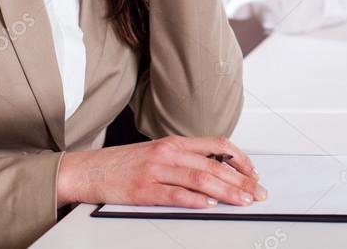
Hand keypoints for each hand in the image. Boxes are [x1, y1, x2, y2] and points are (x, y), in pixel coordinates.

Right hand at [56, 135, 266, 208]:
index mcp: (173, 142)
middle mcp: (168, 152)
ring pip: (200, 178)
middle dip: (241, 180)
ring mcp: (156, 170)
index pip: (217, 145)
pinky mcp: (144, 189)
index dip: (240, 159)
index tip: (254, 173)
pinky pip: (175, 194)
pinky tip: (208, 204)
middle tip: (258, 192)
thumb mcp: (156, 153)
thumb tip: (216, 171)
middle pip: (214, 164)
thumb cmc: (121, 164)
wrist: (87, 170)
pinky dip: (195, 200)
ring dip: (226, 191)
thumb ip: (184, 159)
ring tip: (243, 200)